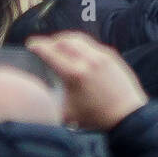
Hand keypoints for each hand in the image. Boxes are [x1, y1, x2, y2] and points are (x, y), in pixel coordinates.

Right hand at [25, 32, 146, 131]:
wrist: (127, 114)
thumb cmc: (96, 117)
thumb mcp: (67, 114)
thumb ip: (50, 105)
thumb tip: (35, 99)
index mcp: (74, 74)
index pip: (50, 52)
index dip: (37, 46)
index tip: (30, 44)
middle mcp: (87, 60)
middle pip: (63, 40)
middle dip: (50, 40)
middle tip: (43, 44)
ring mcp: (101, 55)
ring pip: (78, 39)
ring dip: (65, 39)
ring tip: (58, 44)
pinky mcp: (111, 56)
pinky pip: (91, 44)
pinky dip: (79, 44)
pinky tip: (77, 51)